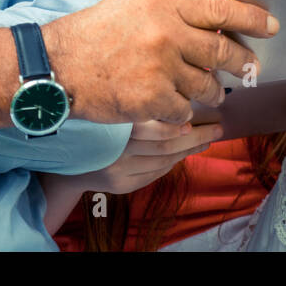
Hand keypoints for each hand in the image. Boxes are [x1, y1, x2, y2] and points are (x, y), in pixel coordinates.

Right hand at [41, 0, 276, 124]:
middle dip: (243, 61)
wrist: (59, 65)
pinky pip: (184, 110)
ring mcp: (162, 67)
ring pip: (207, 85)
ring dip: (211, 91)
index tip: (270, 26)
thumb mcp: (134, 5)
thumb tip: (210, 23)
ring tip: (209, 91)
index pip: (219, 8)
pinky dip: (181, 111)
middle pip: (222, 49)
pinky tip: (171, 105)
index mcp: (164, 2)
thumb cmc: (95, 33)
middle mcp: (168, 33)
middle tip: (252, 67)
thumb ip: (172, 12)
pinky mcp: (153, 99)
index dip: (250, 18)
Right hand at [79, 119, 224, 194]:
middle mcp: (116, 150)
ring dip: (189, 150)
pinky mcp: (122, 185)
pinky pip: (155, 173)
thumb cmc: (96, 127)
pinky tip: (186, 152)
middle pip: (165, 146)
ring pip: (164, 162)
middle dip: (196, 137)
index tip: (198, 115)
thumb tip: (179, 100)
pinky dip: (173, 162)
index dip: (179, 124)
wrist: (68, 158)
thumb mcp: (112, 108)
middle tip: (218, 128)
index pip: (154, 128)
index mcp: (115, 125)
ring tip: (207, 138)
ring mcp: (119, 171)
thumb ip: (139, 107)